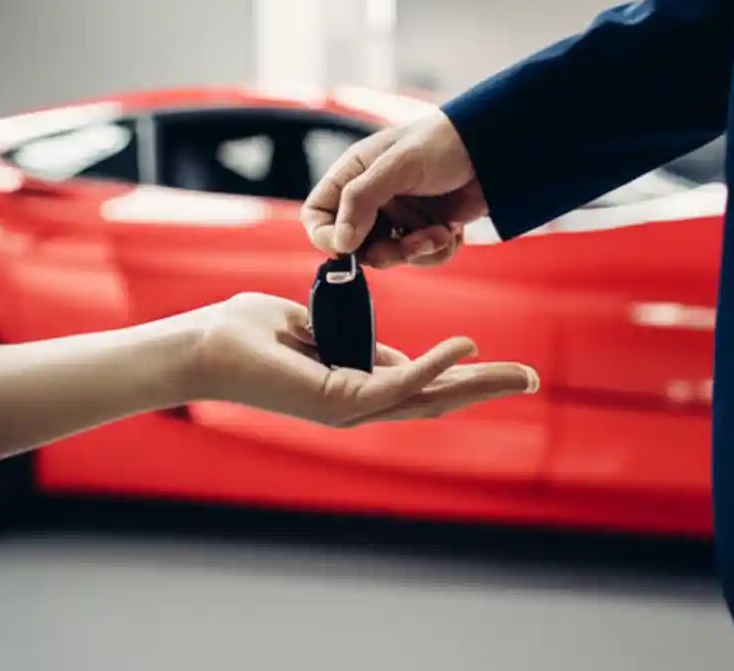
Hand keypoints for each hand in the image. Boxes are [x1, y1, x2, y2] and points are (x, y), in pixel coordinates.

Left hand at [191, 293, 537, 427]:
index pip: (419, 385)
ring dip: (478, 385)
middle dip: (485, 390)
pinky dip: (436, 364)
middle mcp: (355, 405)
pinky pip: (400, 381)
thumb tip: (382, 348)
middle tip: (532, 380)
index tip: (493, 360)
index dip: (461, 376)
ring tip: (522, 375)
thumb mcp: (313, 327)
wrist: (201, 345)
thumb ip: (350, 339)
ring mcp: (348, 407)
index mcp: (351, 387)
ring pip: (428, 397)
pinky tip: (467, 348)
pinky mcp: (338, 398)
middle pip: (435, 399)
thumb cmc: (245, 333)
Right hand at [302, 112, 486, 268]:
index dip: (327, 237)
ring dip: (416, 251)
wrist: (493, 150)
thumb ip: (362, 199)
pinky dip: (437, 250)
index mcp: (352, 176)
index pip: (318, 216)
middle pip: (354, 247)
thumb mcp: (398, 165)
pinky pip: (420, 258)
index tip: (349, 248)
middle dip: (385, 251)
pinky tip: (452, 229)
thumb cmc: (442, 143)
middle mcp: (370, 200)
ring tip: (440, 231)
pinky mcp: (424, 230)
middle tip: (410, 244)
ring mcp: (397, 217)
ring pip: (389, 257)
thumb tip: (340, 242)